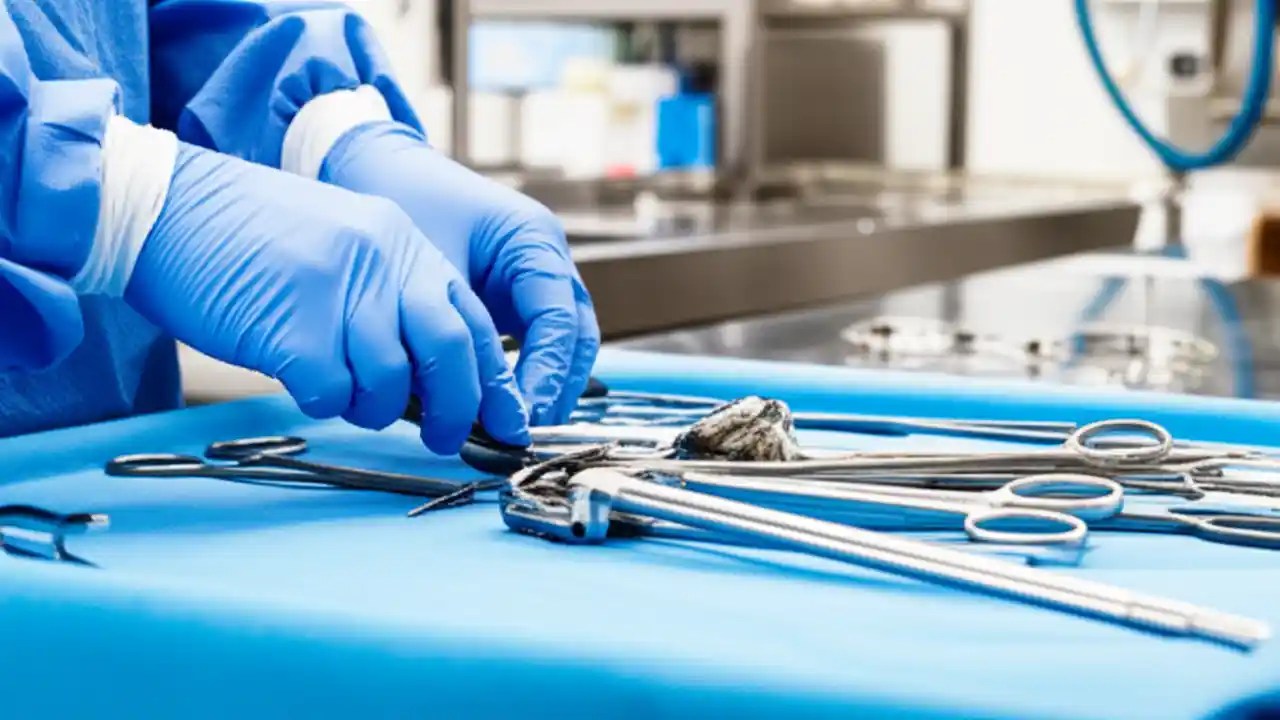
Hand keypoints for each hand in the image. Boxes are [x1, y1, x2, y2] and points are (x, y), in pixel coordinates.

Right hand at [124, 143, 529, 452]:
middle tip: (446, 441)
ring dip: (373, 408)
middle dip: (458, 410)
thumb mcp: (343, 247)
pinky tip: (298, 378)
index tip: (504, 421)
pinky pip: (331, 394)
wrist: (167, 206)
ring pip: (391, 383)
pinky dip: (322, 402)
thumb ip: (392, 297)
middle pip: (450, 352)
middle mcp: (383, 261)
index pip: (472, 319)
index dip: (493, 379)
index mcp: (402, 242)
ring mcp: (340, 291)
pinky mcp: (293, 325)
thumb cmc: (250, 239)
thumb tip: (435, 377)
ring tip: (341, 389)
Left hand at [319, 122, 599, 424]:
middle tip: (523, 430)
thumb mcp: (430, 266)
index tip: (524, 414)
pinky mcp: (516, 291)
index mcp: (534, 239)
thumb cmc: (403, 201)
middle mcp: (547, 257)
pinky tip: (500, 403)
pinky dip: (526, 371)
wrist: (379, 164)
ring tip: (513, 427)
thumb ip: (456, 328)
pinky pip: (537, 339)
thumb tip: (468, 398)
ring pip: (563, 342)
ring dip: (546, 384)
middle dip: (556, 386)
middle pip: (576, 334)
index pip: (559, 318)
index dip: (547, 372)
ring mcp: (537, 275)